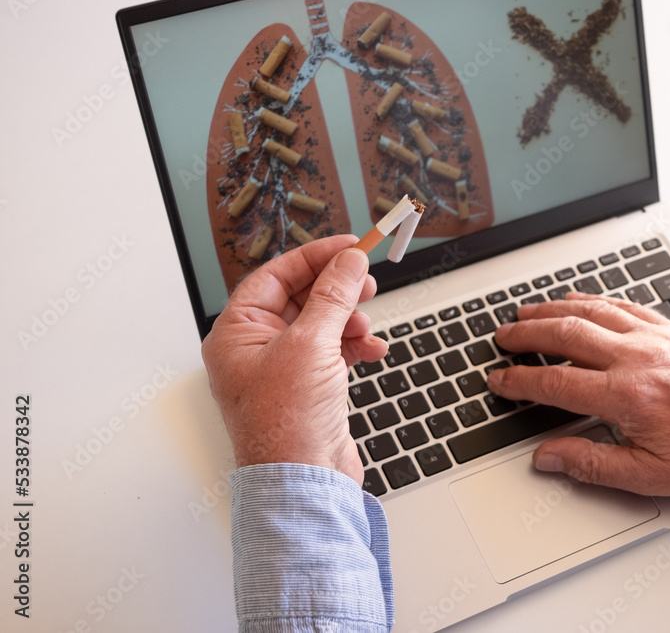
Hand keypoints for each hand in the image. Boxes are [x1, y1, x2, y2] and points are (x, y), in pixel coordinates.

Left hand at [201, 236, 387, 483]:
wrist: (304, 484)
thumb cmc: (286, 426)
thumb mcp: (311, 345)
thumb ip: (333, 296)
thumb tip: (349, 262)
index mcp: (237, 334)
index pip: (275, 276)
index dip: (315, 258)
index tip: (350, 247)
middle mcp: (255, 349)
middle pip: (300, 297)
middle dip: (337, 290)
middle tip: (367, 280)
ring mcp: (283, 370)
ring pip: (321, 323)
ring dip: (350, 320)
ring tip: (367, 328)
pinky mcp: (308, 388)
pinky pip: (333, 351)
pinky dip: (355, 346)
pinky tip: (372, 351)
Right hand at [487, 293, 669, 496]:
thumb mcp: (649, 475)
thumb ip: (592, 464)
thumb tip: (549, 458)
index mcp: (625, 396)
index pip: (555, 383)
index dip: (519, 382)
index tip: (499, 381)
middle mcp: (634, 358)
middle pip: (565, 335)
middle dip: (526, 334)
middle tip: (502, 337)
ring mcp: (652, 338)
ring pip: (590, 312)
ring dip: (552, 310)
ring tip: (526, 312)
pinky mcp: (668, 330)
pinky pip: (622, 304)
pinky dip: (593, 299)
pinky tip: (577, 299)